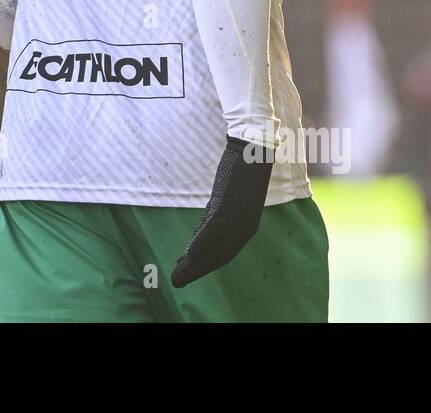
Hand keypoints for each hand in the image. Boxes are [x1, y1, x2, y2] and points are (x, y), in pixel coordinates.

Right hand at [171, 136, 274, 287]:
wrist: (253, 148)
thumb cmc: (241, 172)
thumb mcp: (228, 199)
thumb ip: (214, 217)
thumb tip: (198, 235)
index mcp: (247, 227)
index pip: (224, 254)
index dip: (205, 266)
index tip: (188, 272)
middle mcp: (244, 227)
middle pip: (218, 257)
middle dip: (197, 272)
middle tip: (177, 282)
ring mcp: (237, 217)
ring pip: (214, 248)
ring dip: (194, 265)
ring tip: (178, 275)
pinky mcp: (228, 204)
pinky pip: (212, 230)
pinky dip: (200, 245)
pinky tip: (187, 255)